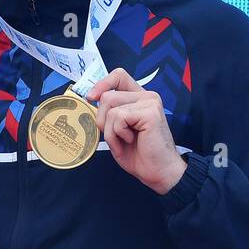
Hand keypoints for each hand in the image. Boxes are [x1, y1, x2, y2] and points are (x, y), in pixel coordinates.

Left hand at [86, 68, 186, 193]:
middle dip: (102, 120)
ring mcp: (150, 102)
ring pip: (110, 107)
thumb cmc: (139, 154)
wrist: (157, 172)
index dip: (102, 84)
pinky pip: (118, 117)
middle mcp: (146, 96)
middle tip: (114, 137)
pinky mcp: (150, 112)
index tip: (92, 98)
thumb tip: (91, 100)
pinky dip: (117, 134)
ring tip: (123, 141)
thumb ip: (108, 114)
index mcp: (139, 98)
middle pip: (108, 95)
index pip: (119, 76)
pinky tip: (130, 141)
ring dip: (110, 131)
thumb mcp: (117, 131)